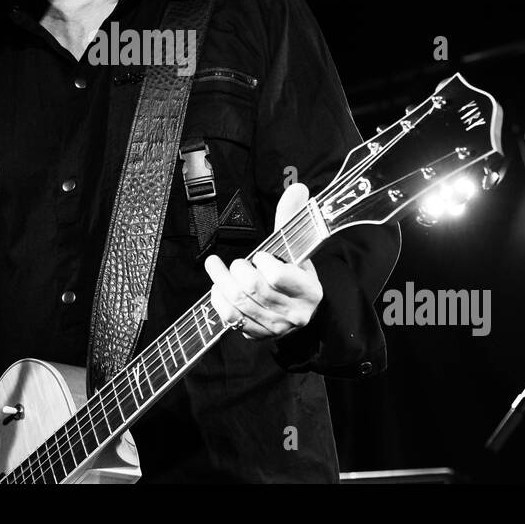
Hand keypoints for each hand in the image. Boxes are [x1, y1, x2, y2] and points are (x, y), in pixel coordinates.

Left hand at [204, 182, 322, 339]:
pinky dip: (218, 300)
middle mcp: (294, 313)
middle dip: (238, 270)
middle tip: (238, 263)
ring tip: (215, 268)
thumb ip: (292, 220)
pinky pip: (230, 319)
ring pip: (239, 303)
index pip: (278, 277)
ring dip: (221, 281)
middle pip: (254, 289)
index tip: (261, 256)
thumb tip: (297, 189)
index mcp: (309, 290)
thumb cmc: (296, 275)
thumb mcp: (298, 250)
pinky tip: (217, 288)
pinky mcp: (257, 335)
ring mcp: (275, 327)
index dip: (263, 262)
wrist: (300, 311)